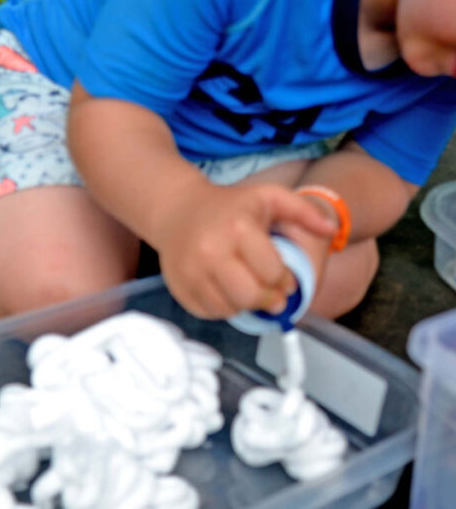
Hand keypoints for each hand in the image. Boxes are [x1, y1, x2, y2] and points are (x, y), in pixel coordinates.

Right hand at [150, 179, 335, 318]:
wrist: (177, 210)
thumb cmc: (229, 205)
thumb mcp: (269, 197)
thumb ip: (304, 211)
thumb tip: (332, 229)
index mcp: (238, 228)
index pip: (272, 273)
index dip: (285, 281)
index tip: (286, 279)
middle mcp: (212, 251)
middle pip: (251, 296)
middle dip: (269, 300)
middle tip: (274, 297)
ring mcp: (192, 271)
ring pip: (230, 308)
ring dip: (246, 306)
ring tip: (250, 290)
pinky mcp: (180, 287)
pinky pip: (210, 312)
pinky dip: (225, 308)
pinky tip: (229, 291)